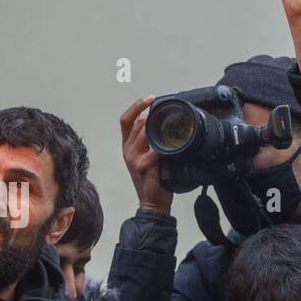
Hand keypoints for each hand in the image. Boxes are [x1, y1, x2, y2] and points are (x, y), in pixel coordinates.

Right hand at [120, 96, 172, 213]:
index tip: (150, 98)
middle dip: (152, 116)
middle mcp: (128, 150)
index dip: (137, 106)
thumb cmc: (154, 179)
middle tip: (169, 115)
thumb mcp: (149, 156)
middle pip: (136, 123)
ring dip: (158, 129)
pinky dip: (165, 145)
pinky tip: (174, 145)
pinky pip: (154, 149)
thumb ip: (152, 140)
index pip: (126, 120)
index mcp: (128, 146)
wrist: (153, 202)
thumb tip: (165, 124)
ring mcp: (134, 158)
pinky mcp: (144, 166)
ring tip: (173, 129)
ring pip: (144, 133)